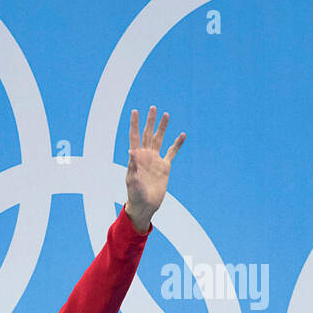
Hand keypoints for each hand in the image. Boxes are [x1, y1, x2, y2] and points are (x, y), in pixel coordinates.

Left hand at [123, 106, 184, 234]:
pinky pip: (172, 152)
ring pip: (159, 140)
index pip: (135, 136)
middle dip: (150, 121)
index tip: (135, 111)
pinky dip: (177, 144)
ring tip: (166, 115)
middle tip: (153, 107)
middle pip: (148, 134)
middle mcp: (146, 155)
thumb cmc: (135, 194)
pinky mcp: (165, 167)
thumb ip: (132, 166)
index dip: (134, 124)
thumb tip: (131, 151)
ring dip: (162, 128)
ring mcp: (155, 160)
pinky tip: (182, 135)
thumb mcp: (132, 181)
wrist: (145, 205)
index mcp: (136, 157)